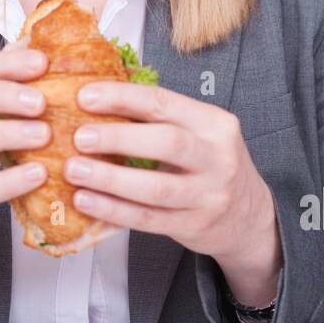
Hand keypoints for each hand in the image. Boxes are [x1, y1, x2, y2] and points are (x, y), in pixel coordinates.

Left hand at [63, 81, 282, 306]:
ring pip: (156, 187)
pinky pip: (148, 218)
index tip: (85, 96)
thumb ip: (159, 117)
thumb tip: (98, 98)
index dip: (122, 98)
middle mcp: (217, 157)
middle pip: (166, 142)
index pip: (164, 103)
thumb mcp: (200, 132)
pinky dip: (113, 210)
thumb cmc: (211, 164)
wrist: (249, 216)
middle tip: (79, 137)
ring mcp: (209, 195)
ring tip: (75, 171)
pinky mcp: (194, 226)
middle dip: (117, 138)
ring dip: (110, 179)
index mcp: (214, 123)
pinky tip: (87, 201)